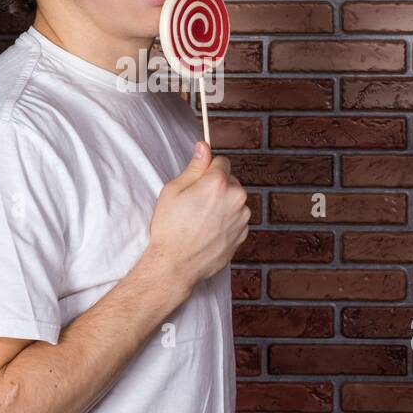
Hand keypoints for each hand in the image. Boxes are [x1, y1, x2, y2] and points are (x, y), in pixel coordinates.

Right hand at [147, 141, 249, 293]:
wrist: (176, 265)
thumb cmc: (170, 228)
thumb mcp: (173, 190)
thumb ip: (194, 166)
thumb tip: (204, 147)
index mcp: (219, 183)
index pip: (222, 161)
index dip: (208, 169)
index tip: (197, 181)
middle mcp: (236, 198)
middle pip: (230, 181)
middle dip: (216, 187)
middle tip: (195, 203)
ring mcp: (242, 218)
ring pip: (234, 201)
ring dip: (223, 204)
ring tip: (201, 219)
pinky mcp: (243, 235)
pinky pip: (236, 219)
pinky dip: (226, 221)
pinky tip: (208, 231)